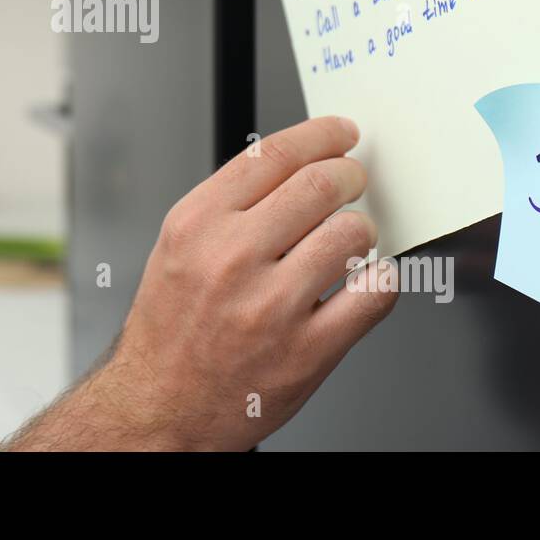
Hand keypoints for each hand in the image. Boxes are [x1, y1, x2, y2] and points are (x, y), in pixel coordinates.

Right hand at [2, 116, 397, 450]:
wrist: (160, 406)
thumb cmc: (171, 329)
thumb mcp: (179, 247)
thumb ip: (233, 204)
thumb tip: (301, 166)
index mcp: (197, 224)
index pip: (274, 154)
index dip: (321, 134)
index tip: (340, 134)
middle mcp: (231, 258)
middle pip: (321, 184)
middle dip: (350, 176)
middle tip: (354, 182)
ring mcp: (272, 306)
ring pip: (353, 233)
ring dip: (363, 230)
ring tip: (349, 241)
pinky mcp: (308, 350)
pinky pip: (375, 292)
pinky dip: (379, 279)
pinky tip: (362, 281)